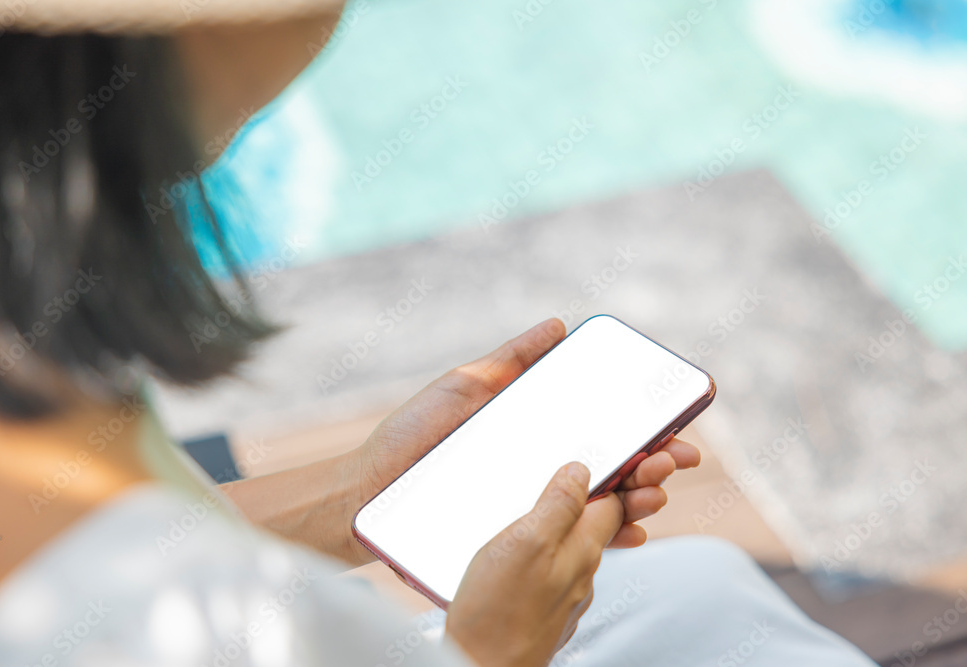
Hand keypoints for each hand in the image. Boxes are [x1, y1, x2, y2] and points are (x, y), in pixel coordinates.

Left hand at [345, 318, 700, 563]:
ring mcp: (526, 504)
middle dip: (652, 464)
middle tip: (674, 460)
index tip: (673, 428)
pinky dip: (602, 538)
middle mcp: (537, 470)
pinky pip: (564, 540)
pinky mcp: (512, 536)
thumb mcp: (464, 387)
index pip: (598, 432)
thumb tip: (558, 325)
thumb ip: (509, 359)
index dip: (641, 431)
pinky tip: (630, 534)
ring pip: (596, 507)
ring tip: (654, 492)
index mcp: (533, 435)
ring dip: (637, 499)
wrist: (366, 492)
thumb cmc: (413, 437)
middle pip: (609, 468)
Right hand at [445, 462, 620, 666]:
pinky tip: (543, 545)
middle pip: (607, 523)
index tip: (627, 456)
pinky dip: (562, 549)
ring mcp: (567, 594)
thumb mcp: (525, 541)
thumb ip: (557, 505)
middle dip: (617, 495)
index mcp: (582, 548)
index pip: (616, 502)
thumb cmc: (497, 612)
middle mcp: (583, 572)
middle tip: (626, 472)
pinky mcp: (548, 610)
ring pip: (583, 546)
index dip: (624, 475)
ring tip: (576, 499)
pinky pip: (564, 568)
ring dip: (585, 521)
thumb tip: (581, 472)